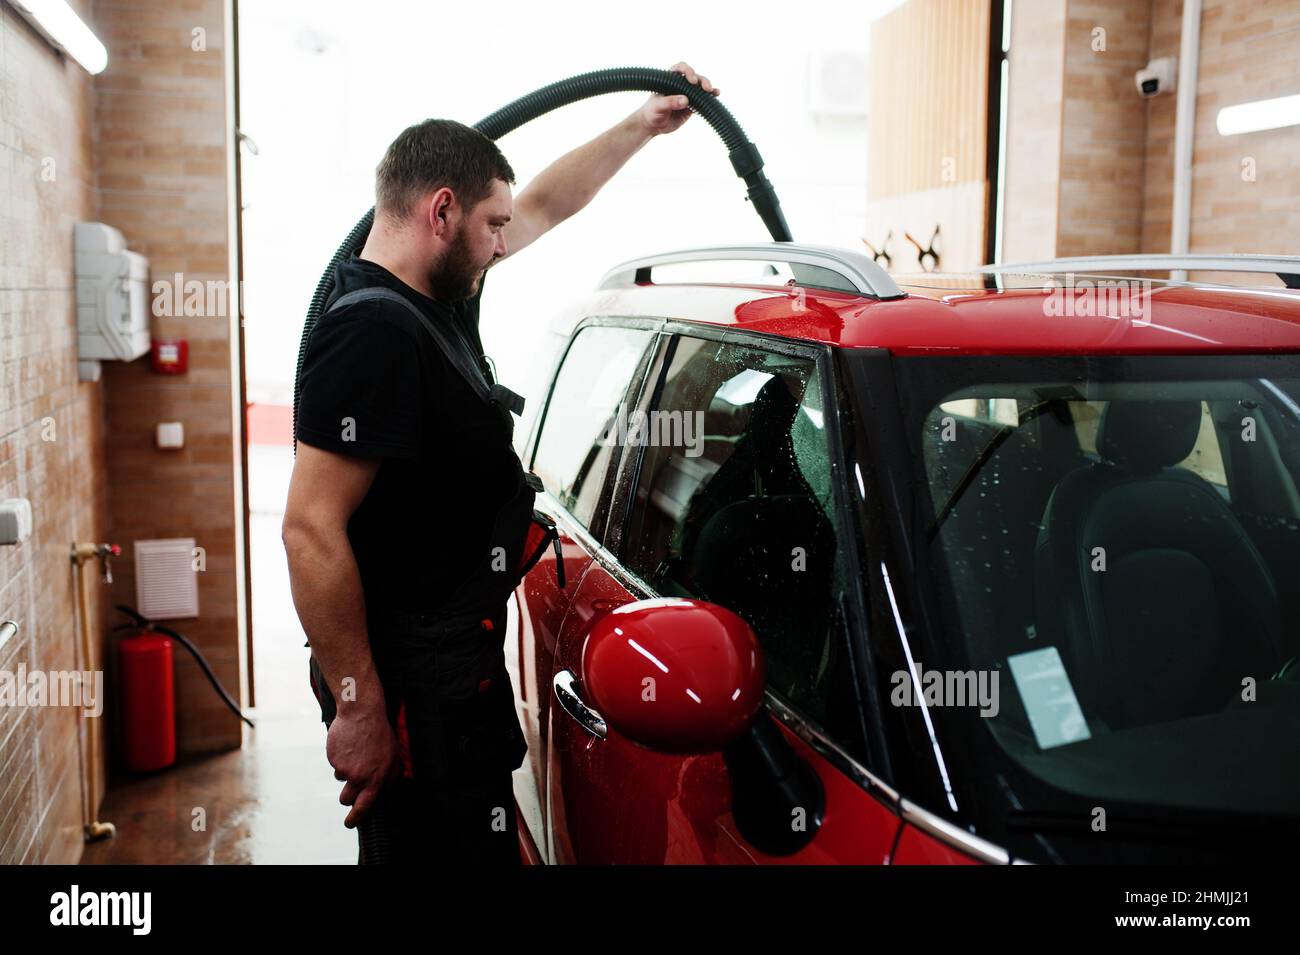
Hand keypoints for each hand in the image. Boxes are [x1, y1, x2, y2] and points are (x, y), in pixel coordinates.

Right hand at [326, 704, 399, 827]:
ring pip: (340, 779)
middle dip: (347, 795)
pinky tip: (348, 744)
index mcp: (377, 779)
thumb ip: (390, 776)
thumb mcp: (393, 756)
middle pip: (346, 798)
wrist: (362, 713)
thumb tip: (385, 792)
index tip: (349, 823)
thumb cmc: (380, 734)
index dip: (355, 818)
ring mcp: (344, 768)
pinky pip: (335, 764)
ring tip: (355, 754)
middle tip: (352, 783)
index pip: (364, 806)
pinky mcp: (333, 759)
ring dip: (345, 772)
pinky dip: (340, 757)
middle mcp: (360, 777)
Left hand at [638, 61, 720, 135]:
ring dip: (708, 88)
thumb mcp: (658, 107)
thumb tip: (685, 100)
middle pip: (694, 77)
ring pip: (700, 87)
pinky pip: (702, 100)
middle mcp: (680, 84)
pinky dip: (710, 98)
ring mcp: (687, 94)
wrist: (653, 125)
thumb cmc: (652, 112)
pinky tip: (716, 96)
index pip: (680, 68)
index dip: (688, 71)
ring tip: (714, 92)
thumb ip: (670, 102)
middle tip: (706, 88)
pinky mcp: (692, 105)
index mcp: (670, 79)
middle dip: (702, 81)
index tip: (692, 81)